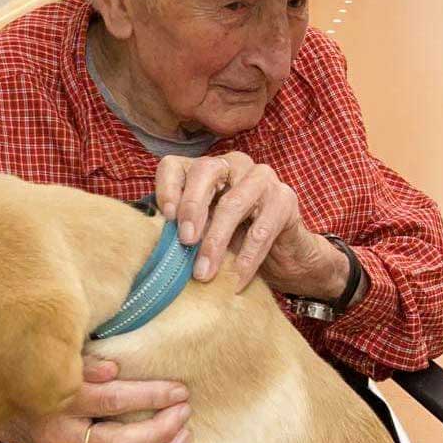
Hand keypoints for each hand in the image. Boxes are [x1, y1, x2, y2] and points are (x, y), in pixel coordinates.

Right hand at [0, 357, 191, 442]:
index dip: (150, 396)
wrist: (17, 411)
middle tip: (184, 413)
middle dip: (160, 430)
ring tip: (184, 439)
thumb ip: (87, 363)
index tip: (179, 390)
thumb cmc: (52, 379)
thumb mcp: (65, 363)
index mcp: (58, 403)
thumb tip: (115, 369)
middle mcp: (60, 440)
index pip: (111, 401)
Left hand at [156, 153, 349, 299]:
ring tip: (203, 274)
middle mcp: (233, 164)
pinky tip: (236, 278)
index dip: (167, 187)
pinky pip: (262, 229)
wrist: (283, 257)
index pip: (176, 165)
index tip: (165, 218)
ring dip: (216, 241)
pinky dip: (246, 258)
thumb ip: (183, 230)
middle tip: (185, 242)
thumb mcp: (203, 234)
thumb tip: (156, 245)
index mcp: (206, 170)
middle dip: (192, 208)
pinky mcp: (285, 199)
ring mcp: (262, 178)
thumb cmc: (234, 242)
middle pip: (205, 171)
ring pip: (233, 203)